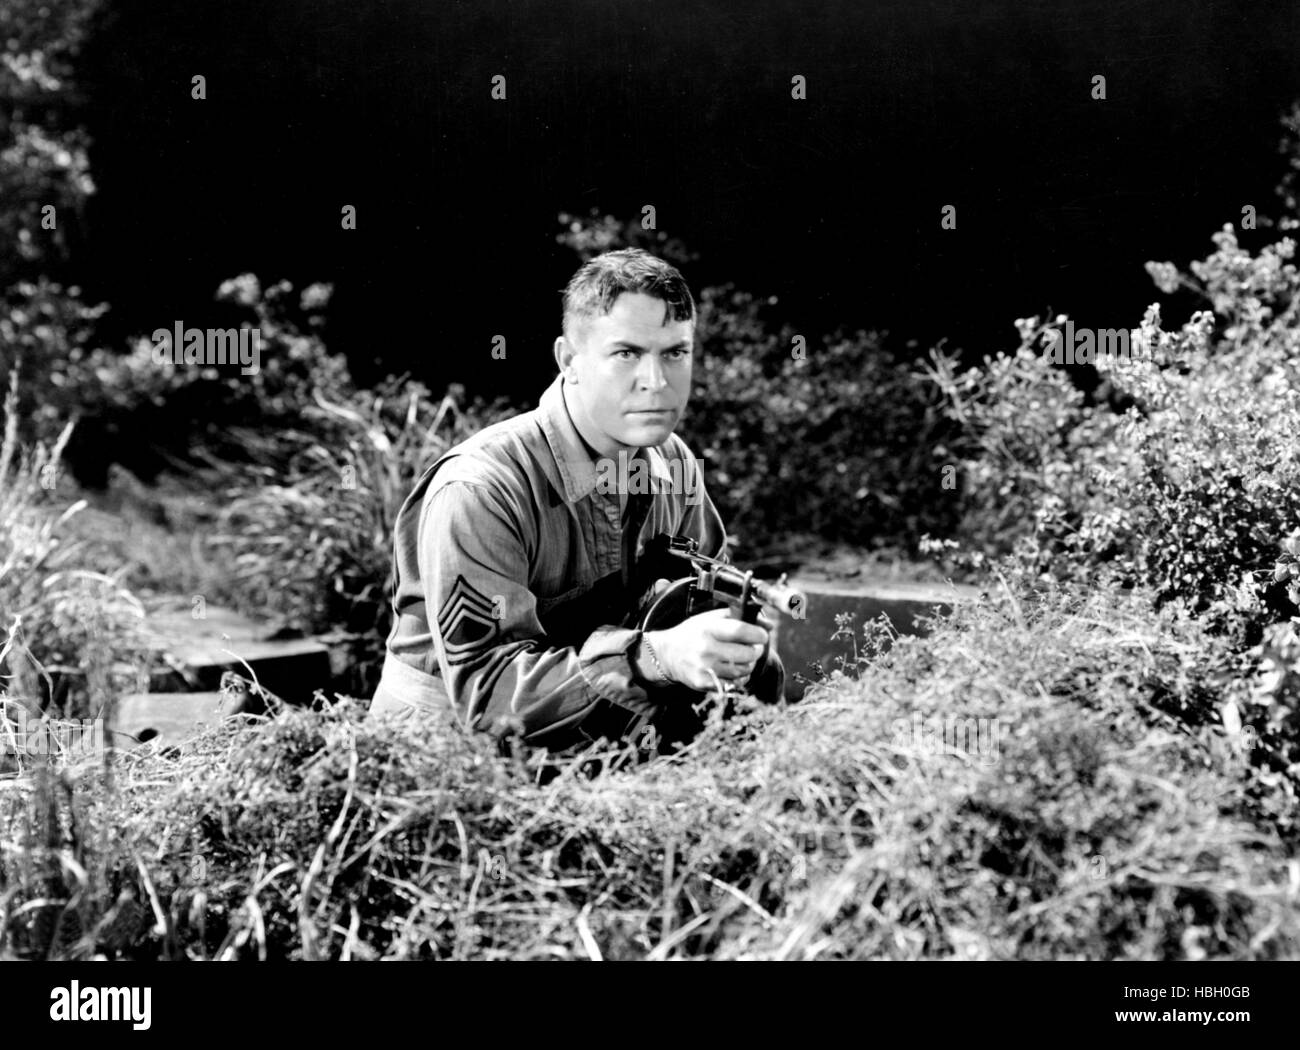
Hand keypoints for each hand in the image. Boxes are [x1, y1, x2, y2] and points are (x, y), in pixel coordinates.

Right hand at [641, 608, 769, 691]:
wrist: (668, 654)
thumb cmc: (694, 633)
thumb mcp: (711, 618)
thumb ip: (738, 617)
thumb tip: (768, 625)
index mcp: (708, 629)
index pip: (741, 631)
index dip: (758, 634)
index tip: (762, 635)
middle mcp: (706, 649)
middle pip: (747, 653)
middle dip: (756, 650)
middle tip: (754, 647)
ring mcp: (705, 668)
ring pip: (743, 670)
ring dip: (749, 664)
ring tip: (743, 657)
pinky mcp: (704, 684)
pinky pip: (734, 684)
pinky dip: (740, 677)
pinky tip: (735, 669)